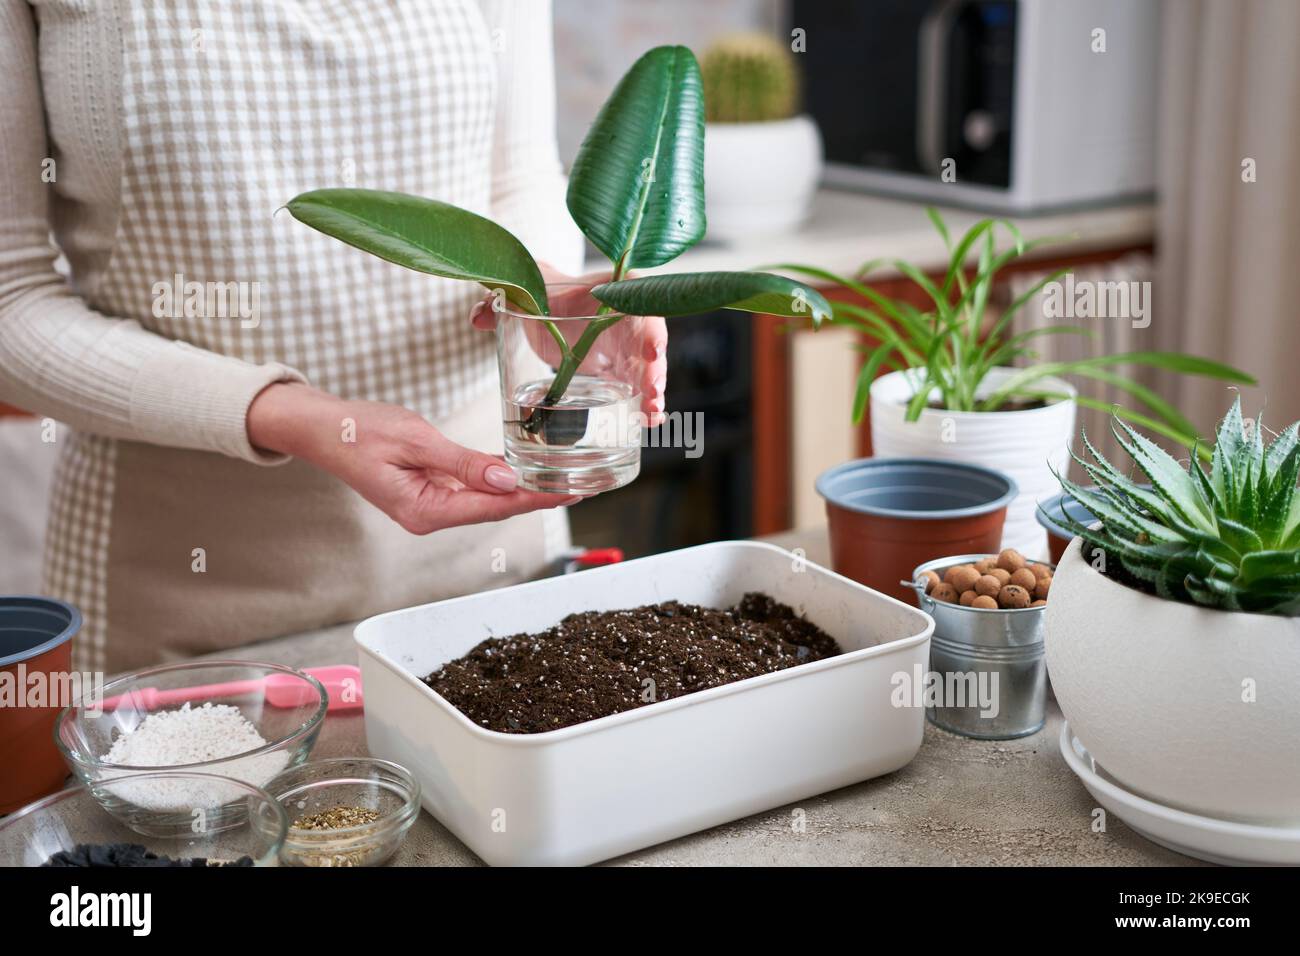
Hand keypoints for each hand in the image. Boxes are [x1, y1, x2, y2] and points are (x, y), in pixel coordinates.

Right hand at [247, 383, 577, 533]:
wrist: (321, 429)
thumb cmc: (358, 431)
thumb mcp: (415, 440)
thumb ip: (464, 463)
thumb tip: (508, 481)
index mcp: (424, 510)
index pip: (494, 507)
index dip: (536, 499)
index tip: (571, 491)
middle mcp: (428, 516)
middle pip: (495, 508)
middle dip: (537, 496)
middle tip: (581, 483)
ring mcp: (427, 506)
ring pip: (485, 500)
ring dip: (521, 489)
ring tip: (562, 477)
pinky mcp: (426, 492)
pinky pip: (469, 489)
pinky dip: (497, 481)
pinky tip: (523, 473)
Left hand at [471, 266, 668, 425]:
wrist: (548, 309)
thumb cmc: (543, 294)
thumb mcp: (523, 294)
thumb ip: (498, 301)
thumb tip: (479, 317)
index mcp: (611, 288)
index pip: (637, 303)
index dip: (648, 328)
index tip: (651, 352)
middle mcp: (629, 315)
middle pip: (650, 341)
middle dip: (654, 369)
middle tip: (652, 393)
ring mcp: (629, 345)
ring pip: (648, 368)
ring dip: (653, 392)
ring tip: (651, 416)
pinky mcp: (623, 369)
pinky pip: (638, 386)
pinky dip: (643, 403)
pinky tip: (647, 422)